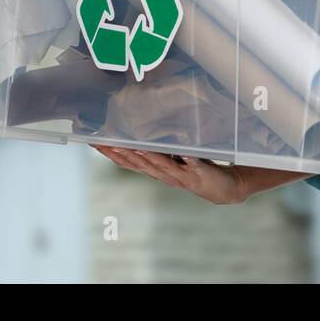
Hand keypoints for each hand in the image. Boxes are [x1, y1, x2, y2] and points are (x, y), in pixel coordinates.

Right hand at [90, 144, 244, 205]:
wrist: (224, 189)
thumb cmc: (195, 170)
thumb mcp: (173, 159)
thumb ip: (158, 149)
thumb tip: (141, 131)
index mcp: (157, 171)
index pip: (129, 163)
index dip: (111, 154)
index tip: (95, 142)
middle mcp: (166, 176)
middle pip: (140, 165)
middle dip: (122, 154)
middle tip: (106, 143)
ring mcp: (183, 176)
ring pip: (163, 166)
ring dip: (149, 158)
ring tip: (136, 148)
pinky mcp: (201, 174)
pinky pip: (195, 165)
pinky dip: (190, 160)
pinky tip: (185, 152)